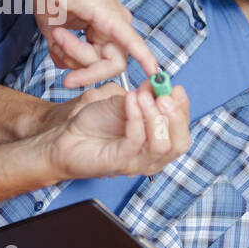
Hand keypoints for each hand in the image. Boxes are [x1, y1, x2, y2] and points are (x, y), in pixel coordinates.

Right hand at [36, 0, 158, 87]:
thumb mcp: (55, 32)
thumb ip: (65, 54)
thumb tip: (69, 70)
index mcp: (103, 29)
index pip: (101, 65)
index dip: (85, 76)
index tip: (66, 81)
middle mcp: (115, 26)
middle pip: (107, 67)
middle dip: (83, 70)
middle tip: (60, 53)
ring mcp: (118, 22)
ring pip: (108, 62)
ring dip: (77, 54)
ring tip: (58, 33)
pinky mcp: (115, 18)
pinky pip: (132, 43)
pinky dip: (143, 57)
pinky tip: (154, 71)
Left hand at [42, 82, 189, 180]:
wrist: (66, 136)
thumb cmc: (94, 122)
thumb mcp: (122, 102)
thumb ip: (142, 96)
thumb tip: (156, 84)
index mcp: (157, 140)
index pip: (181, 129)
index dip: (182, 108)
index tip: (176, 88)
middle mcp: (152, 156)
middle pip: (180, 143)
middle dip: (175, 117)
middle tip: (163, 96)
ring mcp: (137, 162)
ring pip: (161, 146)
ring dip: (154, 117)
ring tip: (141, 96)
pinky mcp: (120, 163)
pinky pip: (136, 142)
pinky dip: (135, 119)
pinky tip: (128, 101)